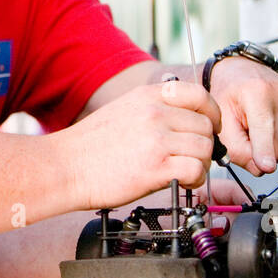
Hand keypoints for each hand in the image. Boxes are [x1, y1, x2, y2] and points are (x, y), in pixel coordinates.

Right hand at [52, 80, 220, 211]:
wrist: (64, 167)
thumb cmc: (90, 146)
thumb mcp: (123, 110)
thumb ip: (153, 108)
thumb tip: (183, 119)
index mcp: (148, 96)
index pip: (199, 94)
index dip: (212, 113)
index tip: (210, 127)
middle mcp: (155, 113)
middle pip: (206, 126)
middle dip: (205, 145)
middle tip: (193, 159)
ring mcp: (156, 138)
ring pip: (205, 148)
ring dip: (201, 164)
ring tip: (186, 173)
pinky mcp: (155, 167)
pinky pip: (196, 170)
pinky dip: (195, 180)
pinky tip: (182, 183)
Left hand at [208, 56, 277, 175]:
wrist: (244, 73)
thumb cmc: (231, 96)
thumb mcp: (222, 122)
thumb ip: (236, 149)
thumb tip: (261, 168)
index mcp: (257, 93)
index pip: (264, 131)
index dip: (264, 153)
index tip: (267, 166)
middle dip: (265, 151)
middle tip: (252, 134)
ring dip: (277, 146)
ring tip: (264, 128)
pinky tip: (277, 125)